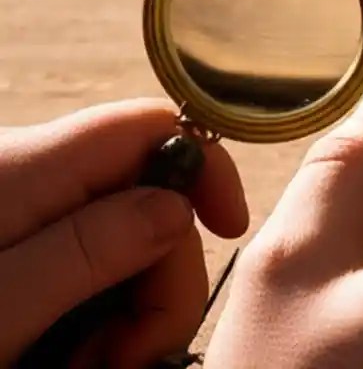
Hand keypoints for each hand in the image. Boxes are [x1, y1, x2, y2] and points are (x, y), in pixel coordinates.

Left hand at [0, 99, 248, 367]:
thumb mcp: (1, 307)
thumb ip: (87, 250)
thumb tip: (176, 209)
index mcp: (25, 166)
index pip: (150, 125)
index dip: (207, 169)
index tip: (232, 230)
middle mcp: (29, 173)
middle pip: (149, 197)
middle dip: (164, 276)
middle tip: (129, 354)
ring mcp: (24, 210)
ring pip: (128, 238)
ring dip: (137, 304)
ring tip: (100, 362)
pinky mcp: (21, 243)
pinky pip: (91, 261)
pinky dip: (102, 307)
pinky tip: (78, 352)